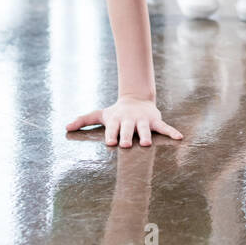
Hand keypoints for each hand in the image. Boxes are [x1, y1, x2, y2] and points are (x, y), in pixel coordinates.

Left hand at [67, 95, 182, 147]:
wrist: (135, 99)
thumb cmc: (116, 113)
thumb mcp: (100, 114)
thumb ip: (84, 121)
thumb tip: (66, 127)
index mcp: (116, 120)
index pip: (113, 128)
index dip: (111, 134)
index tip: (110, 142)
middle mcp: (130, 120)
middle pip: (128, 129)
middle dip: (127, 136)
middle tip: (126, 145)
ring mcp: (143, 120)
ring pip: (145, 128)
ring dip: (146, 134)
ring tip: (146, 143)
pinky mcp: (155, 120)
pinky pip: (165, 127)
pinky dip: (172, 132)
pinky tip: (179, 138)